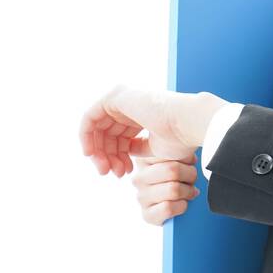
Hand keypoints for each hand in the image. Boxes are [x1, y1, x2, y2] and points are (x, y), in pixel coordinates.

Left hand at [77, 84, 226, 177]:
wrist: (187, 125)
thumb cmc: (180, 138)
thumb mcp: (153, 149)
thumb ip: (136, 148)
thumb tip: (126, 153)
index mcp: (140, 115)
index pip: (119, 137)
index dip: (118, 157)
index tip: (124, 174)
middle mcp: (129, 106)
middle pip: (106, 134)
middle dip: (106, 156)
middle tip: (110, 173)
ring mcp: (121, 100)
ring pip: (96, 128)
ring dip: (98, 152)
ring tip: (106, 169)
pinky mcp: (114, 98)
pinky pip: (89, 118)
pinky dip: (86, 136)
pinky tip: (91, 154)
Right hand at [132, 154, 201, 225]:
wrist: (178, 202)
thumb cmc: (179, 176)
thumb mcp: (179, 157)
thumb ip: (179, 149)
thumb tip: (188, 150)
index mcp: (143, 158)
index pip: (168, 151)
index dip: (186, 157)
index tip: (189, 162)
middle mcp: (138, 177)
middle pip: (172, 170)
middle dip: (190, 175)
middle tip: (191, 178)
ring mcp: (141, 197)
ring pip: (173, 189)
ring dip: (188, 191)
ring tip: (189, 191)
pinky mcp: (147, 215)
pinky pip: (169, 207)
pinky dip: (182, 206)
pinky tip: (182, 203)